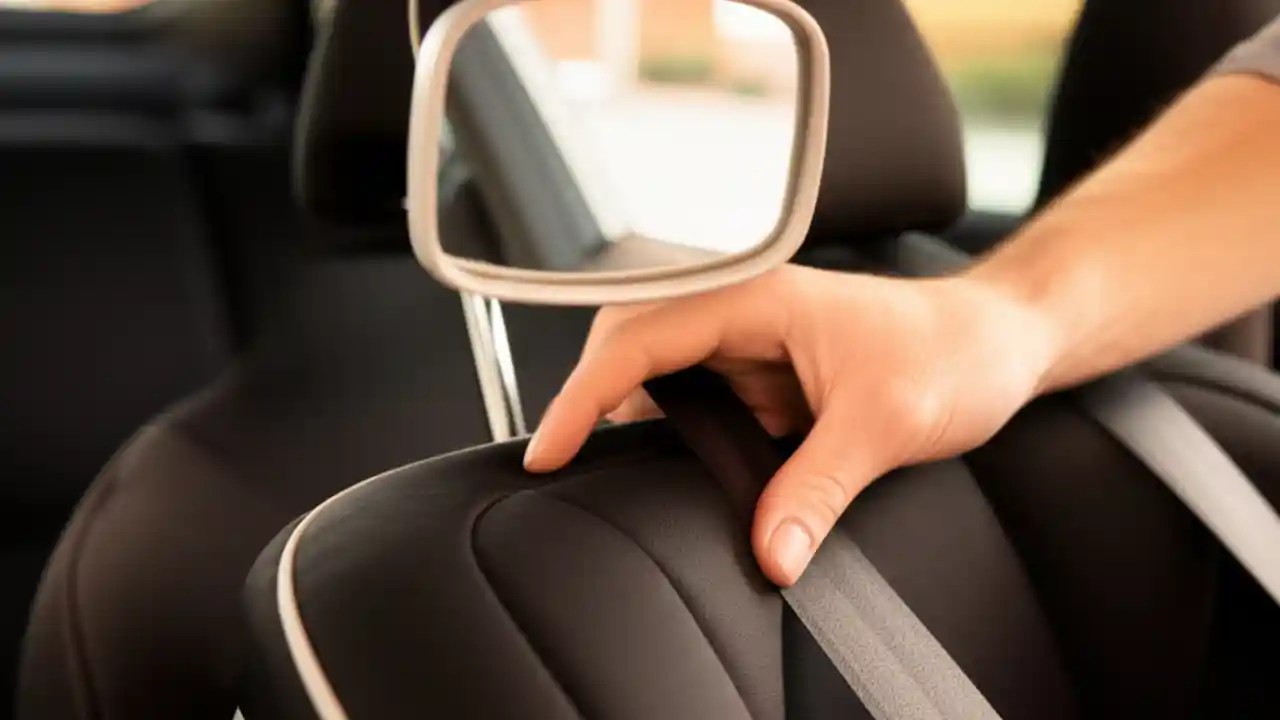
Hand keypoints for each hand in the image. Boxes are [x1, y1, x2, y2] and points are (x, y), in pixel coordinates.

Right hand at [523, 264, 1056, 586]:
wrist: (999, 344)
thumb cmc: (953, 351)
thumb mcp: (886, 422)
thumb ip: (819, 487)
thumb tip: (769, 551)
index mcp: (759, 297)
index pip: (641, 336)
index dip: (584, 393)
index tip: (553, 449)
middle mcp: (744, 312)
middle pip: (630, 342)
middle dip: (589, 397)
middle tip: (563, 462)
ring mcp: (751, 344)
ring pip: (657, 371)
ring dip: (627, 414)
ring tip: (605, 467)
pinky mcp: (765, 375)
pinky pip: (696, 400)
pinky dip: (670, 431)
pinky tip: (667, 465)